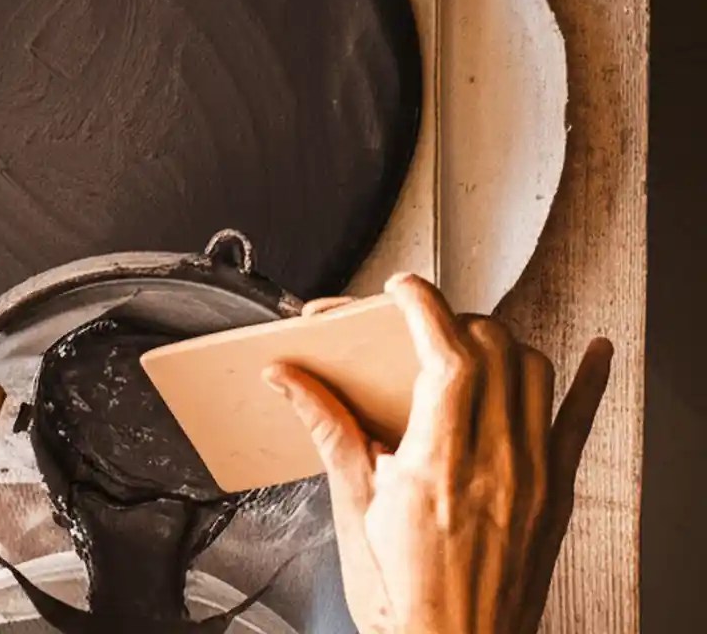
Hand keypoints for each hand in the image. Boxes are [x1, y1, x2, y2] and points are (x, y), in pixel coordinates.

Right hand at [266, 274, 612, 633]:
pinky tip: (596, 353)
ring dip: (501, 342)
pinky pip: (582, 420)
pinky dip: (592, 379)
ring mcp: (534, 476)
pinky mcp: (555, 491)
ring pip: (534, 371)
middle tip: (420, 324)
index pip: (447, 355)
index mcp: (437, 467)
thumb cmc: (405, 595)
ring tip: (468, 344)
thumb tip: (288, 380)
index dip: (425, 305)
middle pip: (493, 350)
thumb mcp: (355, 511)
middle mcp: (495, 464)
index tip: (404, 289)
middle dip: (452, 319)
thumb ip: (327, 431)